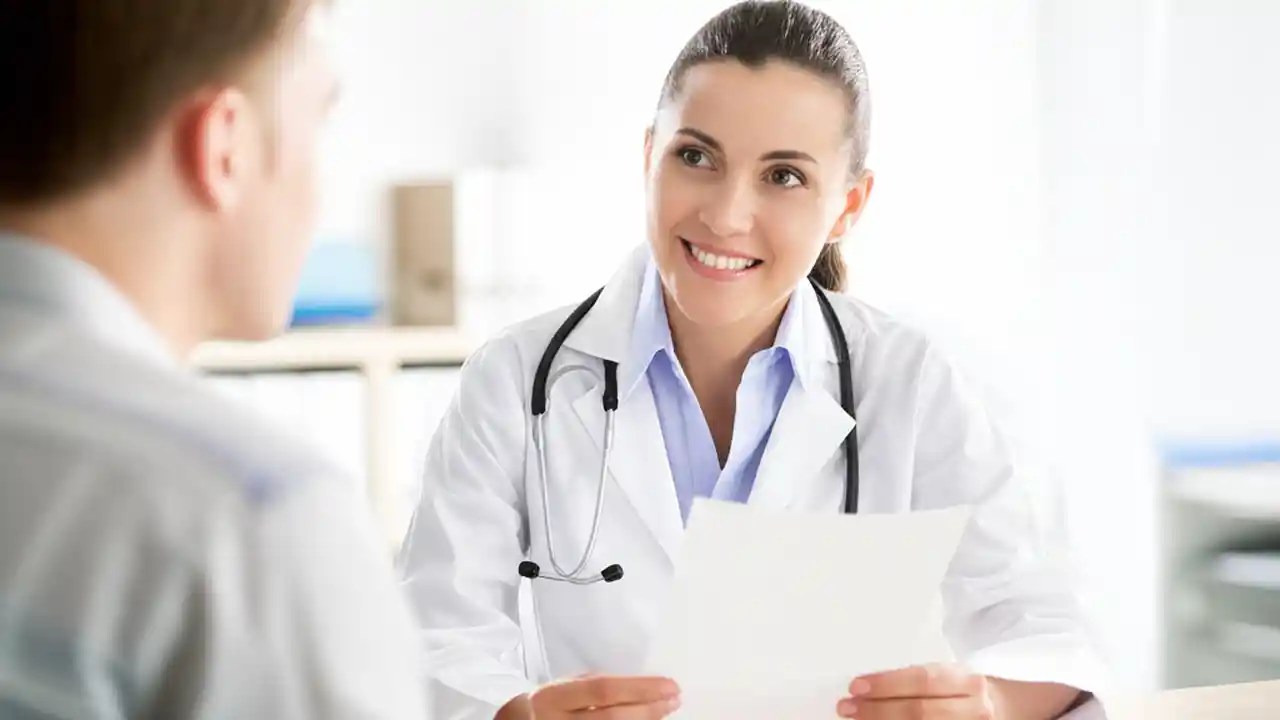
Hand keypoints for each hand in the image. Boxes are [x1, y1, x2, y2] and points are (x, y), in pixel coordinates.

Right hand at [498, 675, 681, 719]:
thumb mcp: (556, 690)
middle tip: (674, 700)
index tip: (669, 685)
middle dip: (648, 709)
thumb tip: (633, 685)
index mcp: (553, 697)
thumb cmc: (540, 708)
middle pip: (611, 719)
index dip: (638, 689)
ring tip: (665, 713)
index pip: (601, 690)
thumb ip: (586, 687)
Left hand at [837, 664, 997, 718]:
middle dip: (879, 709)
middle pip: (920, 711)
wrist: (1001, 710)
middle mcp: (975, 709)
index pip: (923, 680)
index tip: (856, 685)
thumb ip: (915, 681)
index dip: (888, 684)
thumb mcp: (949, 676)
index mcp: (969, 681)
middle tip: (848, 707)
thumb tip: (867, 686)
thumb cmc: (964, 691)